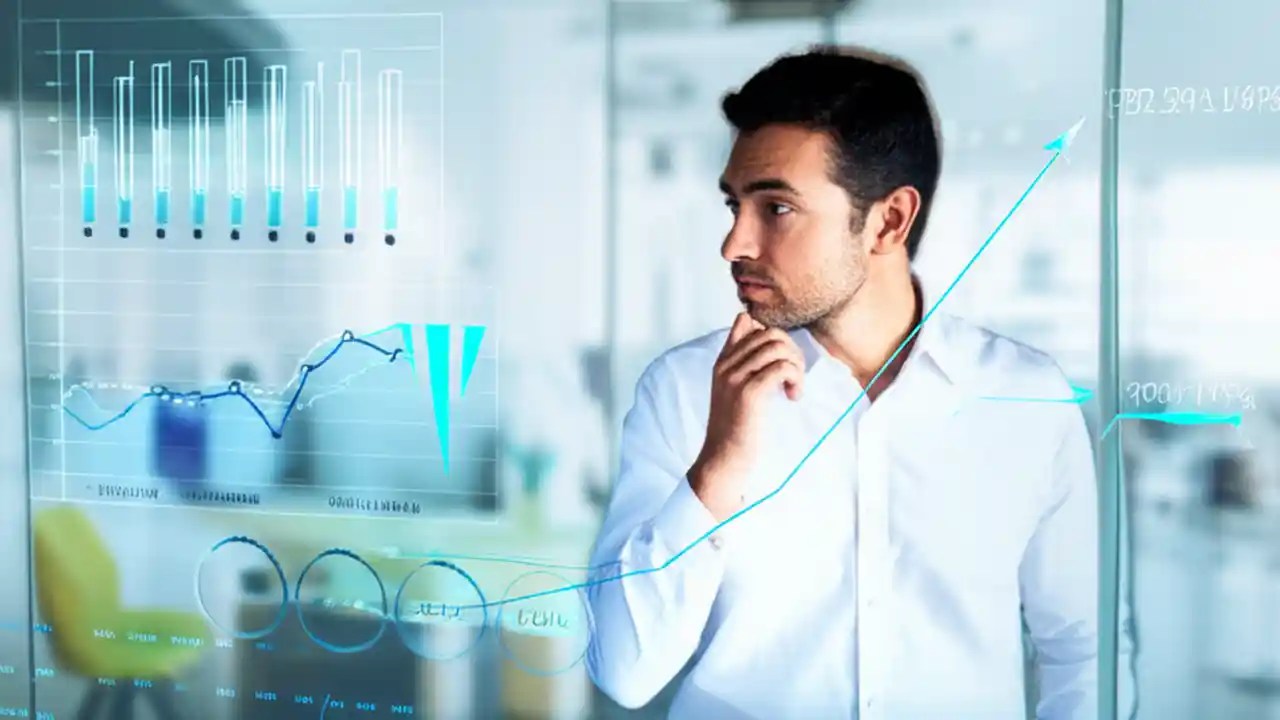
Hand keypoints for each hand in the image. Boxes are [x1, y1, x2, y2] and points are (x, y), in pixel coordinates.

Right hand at [688, 312, 804, 520]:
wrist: (723, 458)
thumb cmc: (735, 429)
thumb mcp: (734, 391)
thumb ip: (745, 367)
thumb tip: (767, 348)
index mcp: (722, 362)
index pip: (746, 322)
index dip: (772, 335)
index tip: (780, 361)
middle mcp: (726, 365)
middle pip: (768, 332)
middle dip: (791, 350)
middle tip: (794, 376)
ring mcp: (735, 378)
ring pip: (777, 347)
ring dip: (795, 365)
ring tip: (794, 387)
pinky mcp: (749, 393)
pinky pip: (782, 368)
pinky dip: (795, 379)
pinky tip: (793, 396)